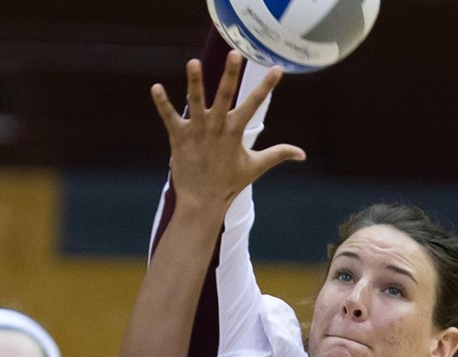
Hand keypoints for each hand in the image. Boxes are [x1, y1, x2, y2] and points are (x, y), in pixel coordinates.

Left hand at [152, 55, 304, 210]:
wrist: (203, 202)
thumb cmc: (229, 183)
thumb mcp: (256, 166)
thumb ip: (278, 154)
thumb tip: (302, 154)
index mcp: (235, 131)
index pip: (255, 104)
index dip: (267, 86)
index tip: (278, 69)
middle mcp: (217, 128)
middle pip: (225, 96)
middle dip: (230, 75)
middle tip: (235, 53)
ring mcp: (197, 132)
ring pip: (195, 102)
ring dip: (194, 83)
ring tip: (193, 62)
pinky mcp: (179, 138)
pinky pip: (169, 118)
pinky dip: (162, 104)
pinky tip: (155, 88)